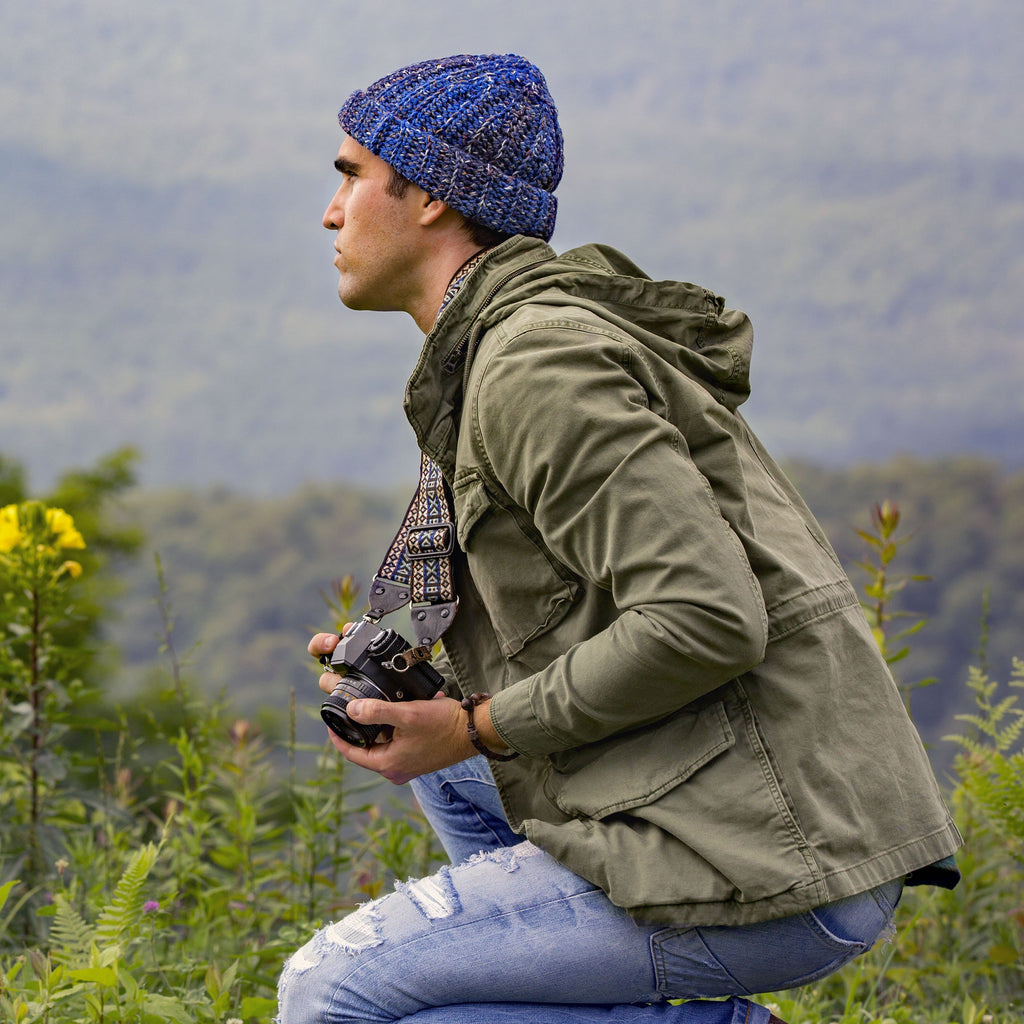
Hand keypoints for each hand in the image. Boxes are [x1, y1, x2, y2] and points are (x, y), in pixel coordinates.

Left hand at [308, 630, 475, 784]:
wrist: (475, 731)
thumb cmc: (444, 725)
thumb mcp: (407, 714)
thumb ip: (377, 711)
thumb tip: (351, 709)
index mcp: (389, 765)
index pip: (351, 753)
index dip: (338, 735)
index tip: (330, 718)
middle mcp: (396, 770)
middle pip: (367, 747)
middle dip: (362, 726)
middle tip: (355, 704)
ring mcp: (408, 764)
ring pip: (383, 742)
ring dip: (381, 723)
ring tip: (382, 703)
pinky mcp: (418, 757)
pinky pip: (397, 742)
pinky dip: (396, 726)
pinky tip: (403, 708)